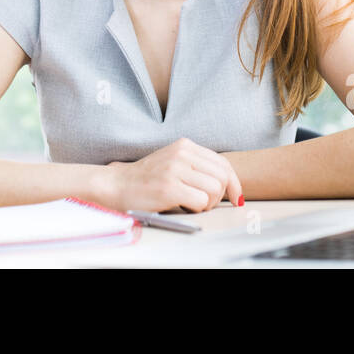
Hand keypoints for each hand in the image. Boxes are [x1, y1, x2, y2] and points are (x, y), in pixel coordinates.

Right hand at [104, 138, 243, 212]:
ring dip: (208, 203)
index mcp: (185, 145)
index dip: (233, 182)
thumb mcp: (173, 162)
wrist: (117, 184)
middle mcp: (182, 153)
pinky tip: (184, 206)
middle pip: (222, 176)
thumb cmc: (147, 178)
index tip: (236, 197)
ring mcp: (175, 169)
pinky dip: (198, 208)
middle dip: (220, 195)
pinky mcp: (169, 187)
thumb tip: (227, 182)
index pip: (222, 163)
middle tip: (206, 204)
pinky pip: (201, 201)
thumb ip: (196, 165)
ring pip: (214, 189)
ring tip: (192, 204)